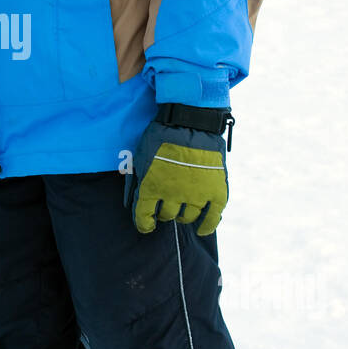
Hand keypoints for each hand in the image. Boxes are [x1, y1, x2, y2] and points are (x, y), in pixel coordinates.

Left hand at [123, 117, 228, 235]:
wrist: (191, 120)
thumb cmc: (161, 135)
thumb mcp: (140, 156)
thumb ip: (136, 180)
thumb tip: (132, 201)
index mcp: (151, 187)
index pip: (144, 217)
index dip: (144, 224)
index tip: (147, 225)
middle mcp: (172, 195)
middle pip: (167, 215)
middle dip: (164, 212)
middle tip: (167, 204)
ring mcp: (196, 194)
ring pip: (187, 217)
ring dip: (182, 215)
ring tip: (182, 208)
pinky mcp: (215, 190)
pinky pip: (212, 217)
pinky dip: (207, 226)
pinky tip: (201, 229)